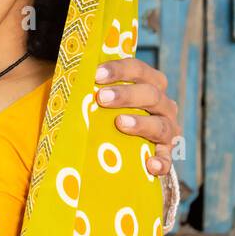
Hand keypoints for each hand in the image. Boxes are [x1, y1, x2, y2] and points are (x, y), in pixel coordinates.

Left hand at [94, 57, 180, 176]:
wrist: (118, 142)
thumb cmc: (104, 112)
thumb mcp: (99, 99)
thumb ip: (88, 90)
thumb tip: (67, 83)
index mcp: (148, 83)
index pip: (137, 69)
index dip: (118, 69)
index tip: (96, 74)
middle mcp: (162, 104)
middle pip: (151, 94)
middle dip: (126, 95)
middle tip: (101, 98)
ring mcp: (167, 128)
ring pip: (160, 124)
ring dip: (141, 123)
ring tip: (120, 123)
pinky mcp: (165, 153)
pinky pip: (167, 158)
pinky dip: (162, 162)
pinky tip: (150, 165)